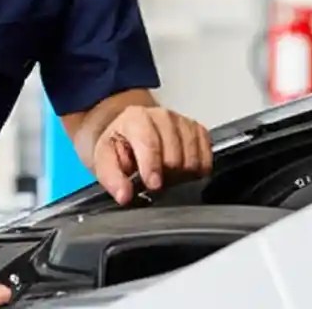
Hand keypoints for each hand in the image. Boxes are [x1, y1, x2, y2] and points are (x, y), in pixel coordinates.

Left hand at [92, 106, 212, 204]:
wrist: (130, 132)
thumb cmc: (120, 145)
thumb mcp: (104, 160)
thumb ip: (112, 178)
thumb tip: (124, 195)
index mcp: (136, 118)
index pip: (150, 142)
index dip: (152, 166)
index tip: (153, 184)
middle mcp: (162, 116)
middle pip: (175, 155)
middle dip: (165, 174)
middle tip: (153, 178)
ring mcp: (183, 122)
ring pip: (193, 159)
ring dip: (181, 174)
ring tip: (166, 173)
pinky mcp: (198, 131)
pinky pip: (207, 157)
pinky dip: (196, 170)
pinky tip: (181, 170)